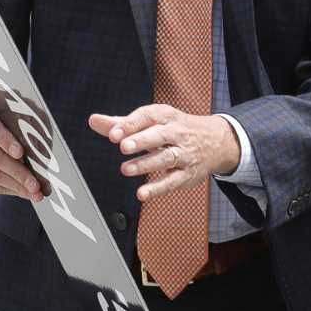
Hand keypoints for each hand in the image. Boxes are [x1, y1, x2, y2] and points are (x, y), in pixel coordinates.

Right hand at [0, 101, 44, 200]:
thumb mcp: (0, 115)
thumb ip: (14, 123)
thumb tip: (40, 143)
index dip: (6, 140)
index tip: (21, 152)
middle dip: (18, 173)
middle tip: (36, 185)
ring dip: (16, 186)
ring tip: (34, 193)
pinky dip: (6, 190)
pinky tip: (21, 192)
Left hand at [90, 105, 239, 202]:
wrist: (216, 141)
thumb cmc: (175, 129)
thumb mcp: (152, 121)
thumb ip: (122, 123)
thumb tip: (94, 120)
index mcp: (165, 116)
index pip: (147, 117)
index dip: (130, 125)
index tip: (113, 134)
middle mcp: (176, 133)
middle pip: (159, 136)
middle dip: (141, 141)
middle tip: (123, 146)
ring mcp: (184, 154)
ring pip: (165, 158)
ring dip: (146, 164)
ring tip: (126, 169)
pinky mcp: (187, 174)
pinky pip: (172, 181)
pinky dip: (158, 188)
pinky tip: (142, 194)